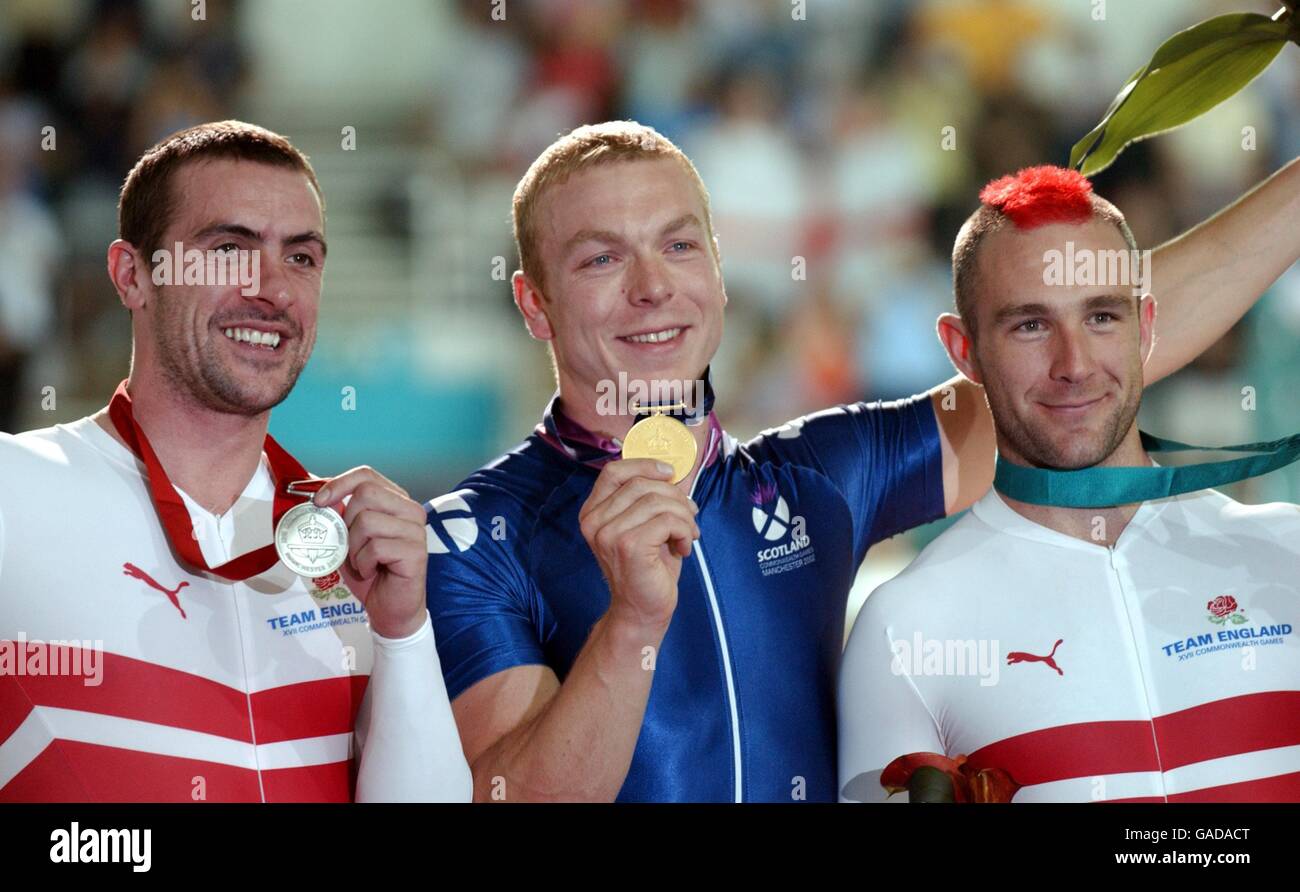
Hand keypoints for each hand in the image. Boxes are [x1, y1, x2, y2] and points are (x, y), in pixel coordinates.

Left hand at [314, 467, 428, 638]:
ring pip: (367, 521)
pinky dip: (364, 563)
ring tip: (363, 562)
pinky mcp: (416, 552)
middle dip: (347, 522)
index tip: (318, 502)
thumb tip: (321, 497)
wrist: (390, 609)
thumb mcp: (348, 540)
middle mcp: (410, 510)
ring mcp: (415, 530)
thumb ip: (338, 517)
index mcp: (395, 501)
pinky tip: (372, 571)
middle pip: (365, 493)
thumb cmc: (371, 572)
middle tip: (351, 546)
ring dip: (354, 548)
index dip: (339, 483)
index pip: (367, 475)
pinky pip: (375, 547)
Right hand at [578, 459, 699, 633]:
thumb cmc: (648, 568)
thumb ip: (652, 498)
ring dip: (683, 516)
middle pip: (642, 483)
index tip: (670, 473)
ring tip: (687, 534)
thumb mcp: (646, 525)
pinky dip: (683, 530)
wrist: (642, 610)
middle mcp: (594, 521)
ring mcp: (608, 534)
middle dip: (675, 497)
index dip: (644, 465)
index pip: (613, 471)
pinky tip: (683, 547)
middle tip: (689, 515)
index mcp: (593, 512)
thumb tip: (678, 471)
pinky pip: (667, 520)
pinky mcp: (628, 546)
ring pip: (658, 501)